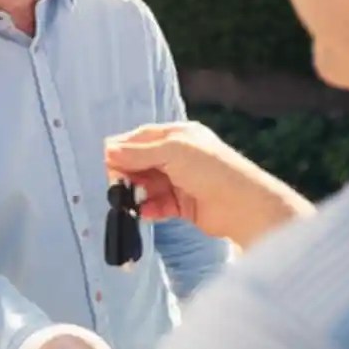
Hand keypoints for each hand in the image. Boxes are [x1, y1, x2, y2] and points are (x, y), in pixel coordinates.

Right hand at [104, 122, 314, 247]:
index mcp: (180, 136)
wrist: (242, 206)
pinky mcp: (184, 204)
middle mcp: (181, 156)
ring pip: (148, 185)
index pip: (143, 138)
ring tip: (128, 201)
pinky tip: (143, 212)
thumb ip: (140, 152)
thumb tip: (108, 150)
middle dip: (127, 173)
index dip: (123, 149)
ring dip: (136, 193)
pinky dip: (148, 208)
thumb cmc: (213, 171)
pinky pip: (158, 205)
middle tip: (116, 185)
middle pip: (142, 162)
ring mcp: (183, 180)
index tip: (105, 162)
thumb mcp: (174, 152)